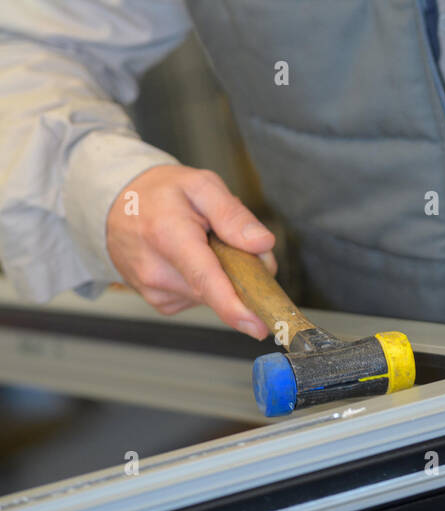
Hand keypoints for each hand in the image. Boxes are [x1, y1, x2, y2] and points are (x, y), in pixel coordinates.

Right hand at [106, 164, 276, 337]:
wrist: (115, 205)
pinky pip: (200, 296)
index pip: (204, 279)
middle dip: (241, 272)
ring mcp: (154, 291)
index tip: (258, 325)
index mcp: (168, 235)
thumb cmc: (160, 192)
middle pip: (217, 289)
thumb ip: (232, 214)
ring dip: (222, 274)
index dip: (234, 307)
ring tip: (204, 241)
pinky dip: (207, 280)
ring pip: (211, 294)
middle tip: (234, 238)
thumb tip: (262, 244)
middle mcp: (156, 271)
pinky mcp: (159, 302)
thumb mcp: (201, 185)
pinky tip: (194, 257)